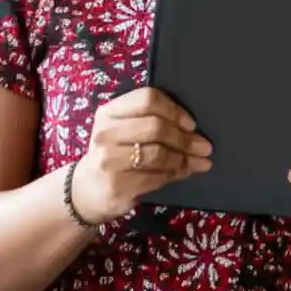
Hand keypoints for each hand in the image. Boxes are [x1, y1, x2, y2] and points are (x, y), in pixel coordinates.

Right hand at [71, 88, 212, 223]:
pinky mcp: (117, 185)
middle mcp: (105, 133)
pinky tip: (185, 172)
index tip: (191, 124)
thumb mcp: (123, 131)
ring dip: (184, 158)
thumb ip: (151, 122)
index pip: (147, 99)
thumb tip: (195, 131)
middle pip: (155, 127)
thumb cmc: (113, 154)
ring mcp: (108, 160)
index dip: (174, 110)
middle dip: (185, 138)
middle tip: (204, 147)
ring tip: (200, 162)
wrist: (86, 190)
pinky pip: (156, 177)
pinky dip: (175, 174)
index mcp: (109, 111)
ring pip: (158, 154)